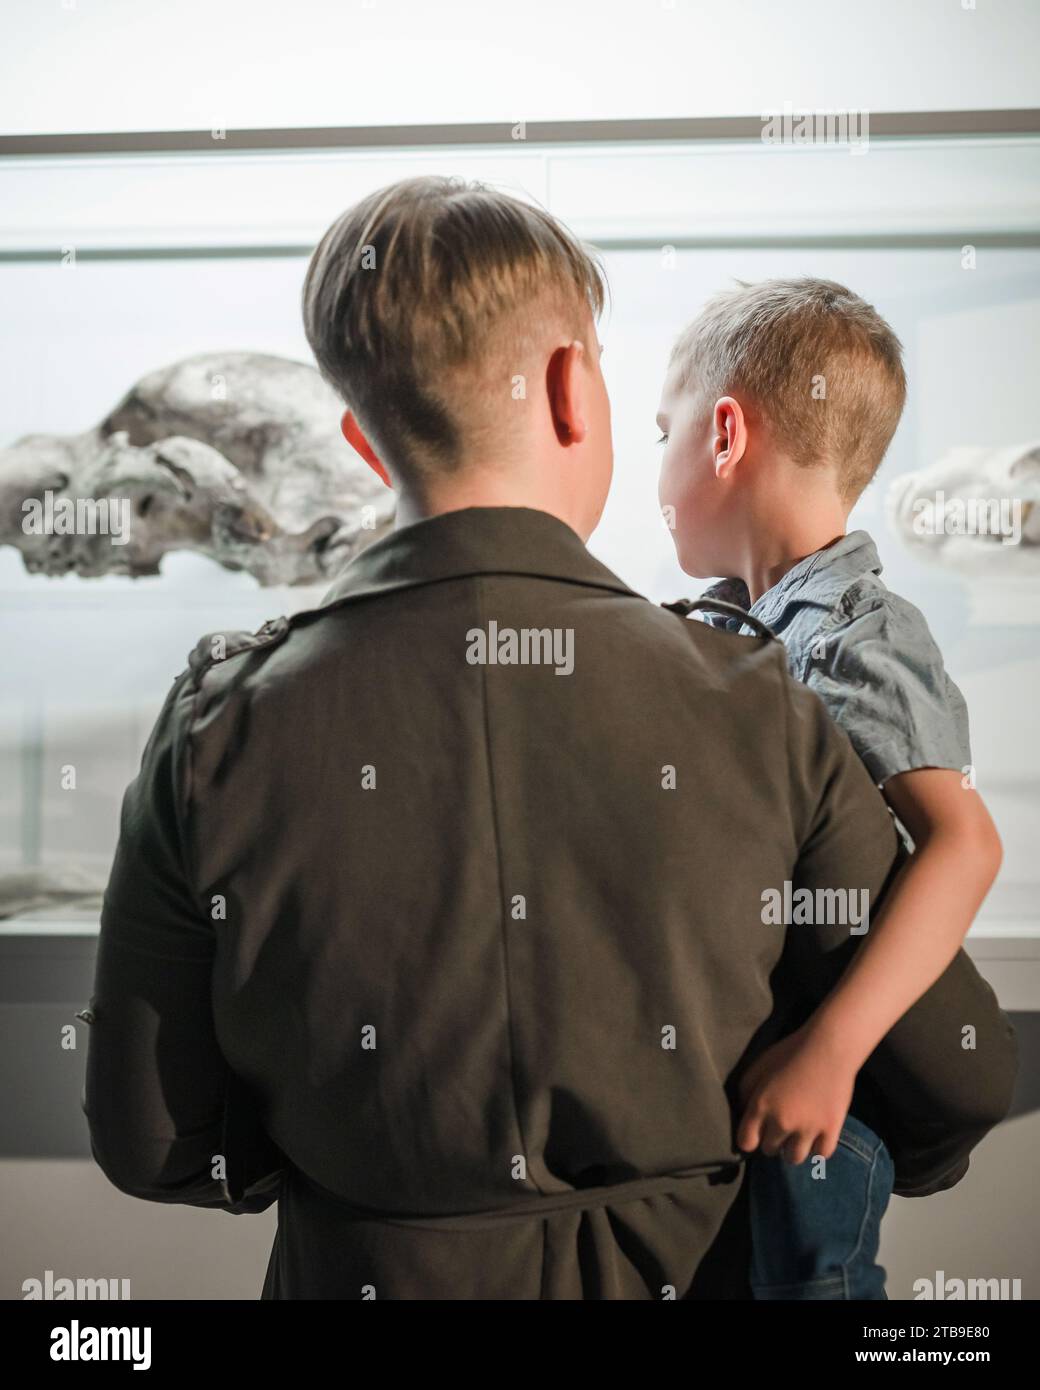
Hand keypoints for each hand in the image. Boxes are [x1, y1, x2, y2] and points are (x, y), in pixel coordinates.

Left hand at [735, 1024, 854, 1163]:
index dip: (750, 1138)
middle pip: (770, 1150)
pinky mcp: (831, 1130)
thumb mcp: (758, 1067)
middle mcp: (782, 1122)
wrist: (829, 1047)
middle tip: (780, 1127)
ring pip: (794, 1158)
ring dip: (793, 1149)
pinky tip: (815, 1135)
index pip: (746, 1142)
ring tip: (797, 1135)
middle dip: (773, 1140)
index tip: (757, 1132)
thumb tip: (744, 1114)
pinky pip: (820, 1155)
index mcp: (761, 1106)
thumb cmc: (790, 1052)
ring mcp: (808, 1129)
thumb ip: (746, 1093)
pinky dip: (817, 1148)